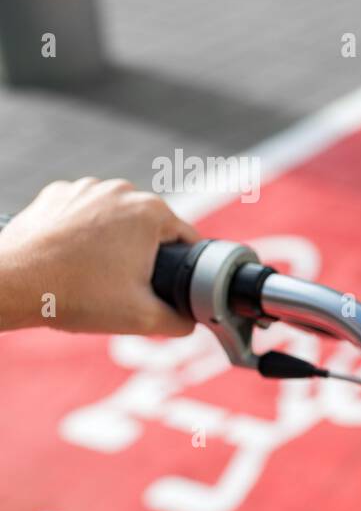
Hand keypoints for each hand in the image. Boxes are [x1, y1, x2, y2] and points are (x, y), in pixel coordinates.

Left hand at [0, 178, 197, 335]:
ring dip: (114, 242)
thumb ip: (181, 321)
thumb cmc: (76, 296)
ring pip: (116, 219)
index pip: (187, 238)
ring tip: (96, 273)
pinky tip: (73, 258)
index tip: (168, 284)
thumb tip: (192, 320)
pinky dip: (83, 233)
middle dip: (145, 253)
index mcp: (150, 211)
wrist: (10, 284)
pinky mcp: (57, 195)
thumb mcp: (143, 318)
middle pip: (150, 227)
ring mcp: (85, 189)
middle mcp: (121, 191)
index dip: (185, 265)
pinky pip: (83, 214)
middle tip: (127, 285)